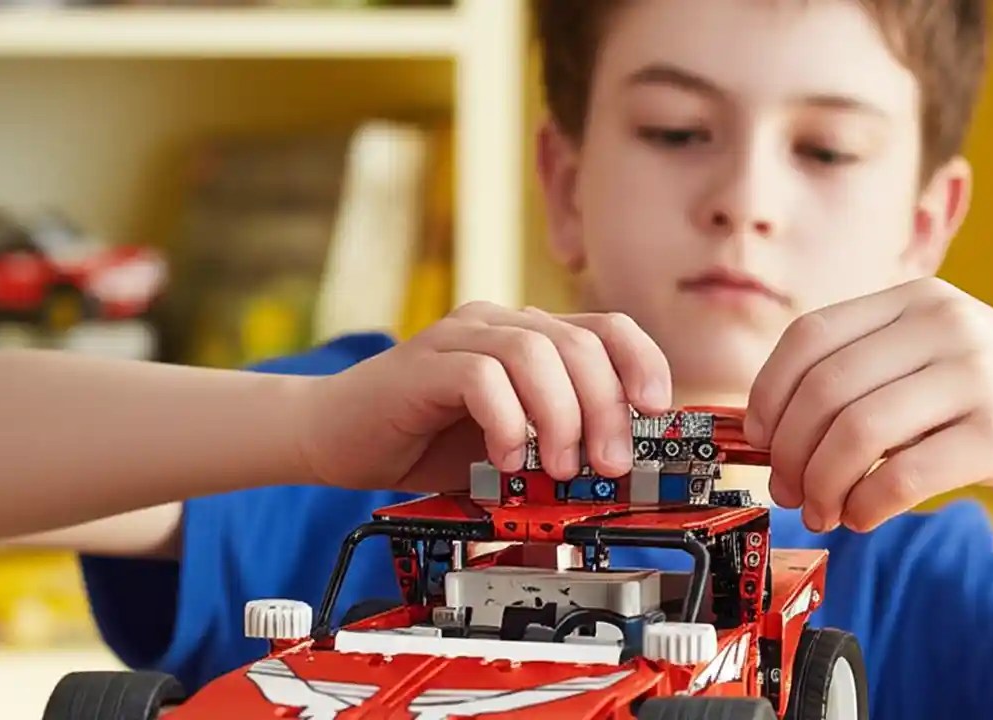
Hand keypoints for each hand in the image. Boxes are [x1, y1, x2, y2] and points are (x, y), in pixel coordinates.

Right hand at [300, 302, 672, 491]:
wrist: (337, 437)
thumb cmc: (425, 442)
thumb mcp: (513, 444)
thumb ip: (558, 442)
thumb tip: (622, 467)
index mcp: (528, 336)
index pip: (607, 328)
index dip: (642, 363)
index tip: (655, 411)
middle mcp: (498, 323)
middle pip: (578, 344)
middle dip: (606, 408)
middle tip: (607, 463)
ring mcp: (459, 337)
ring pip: (535, 352)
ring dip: (561, 416)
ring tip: (560, 465)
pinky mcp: (424, 363)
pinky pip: (481, 377)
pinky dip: (506, 420)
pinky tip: (506, 455)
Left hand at [743, 278, 992, 532]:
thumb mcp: (931, 356)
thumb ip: (861, 374)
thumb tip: (768, 431)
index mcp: (916, 297)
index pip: (808, 336)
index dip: (768, 393)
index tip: (757, 437)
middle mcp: (945, 324)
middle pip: (823, 390)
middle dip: (789, 452)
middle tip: (788, 490)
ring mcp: (977, 374)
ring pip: (855, 433)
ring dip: (823, 485)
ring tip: (824, 510)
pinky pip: (902, 476)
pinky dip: (866, 506)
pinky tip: (863, 518)